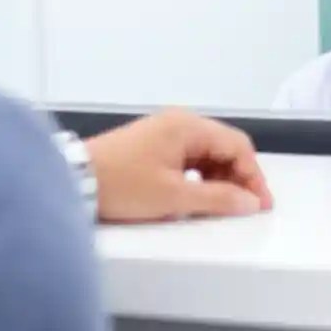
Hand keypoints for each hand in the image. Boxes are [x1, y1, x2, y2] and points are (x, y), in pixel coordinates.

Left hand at [85, 108, 273, 221]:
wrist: (72, 180)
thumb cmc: (118, 183)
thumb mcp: (173, 196)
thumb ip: (216, 198)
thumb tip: (248, 201)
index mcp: (188, 126)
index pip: (237, 146)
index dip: (253, 176)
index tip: (259, 203)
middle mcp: (179, 123)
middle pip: (224, 147)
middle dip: (238, 177)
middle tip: (244, 207)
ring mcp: (165, 132)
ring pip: (207, 154)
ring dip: (219, 178)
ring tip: (220, 205)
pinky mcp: (153, 145)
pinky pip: (189, 158)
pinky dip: (200, 177)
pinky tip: (196, 196)